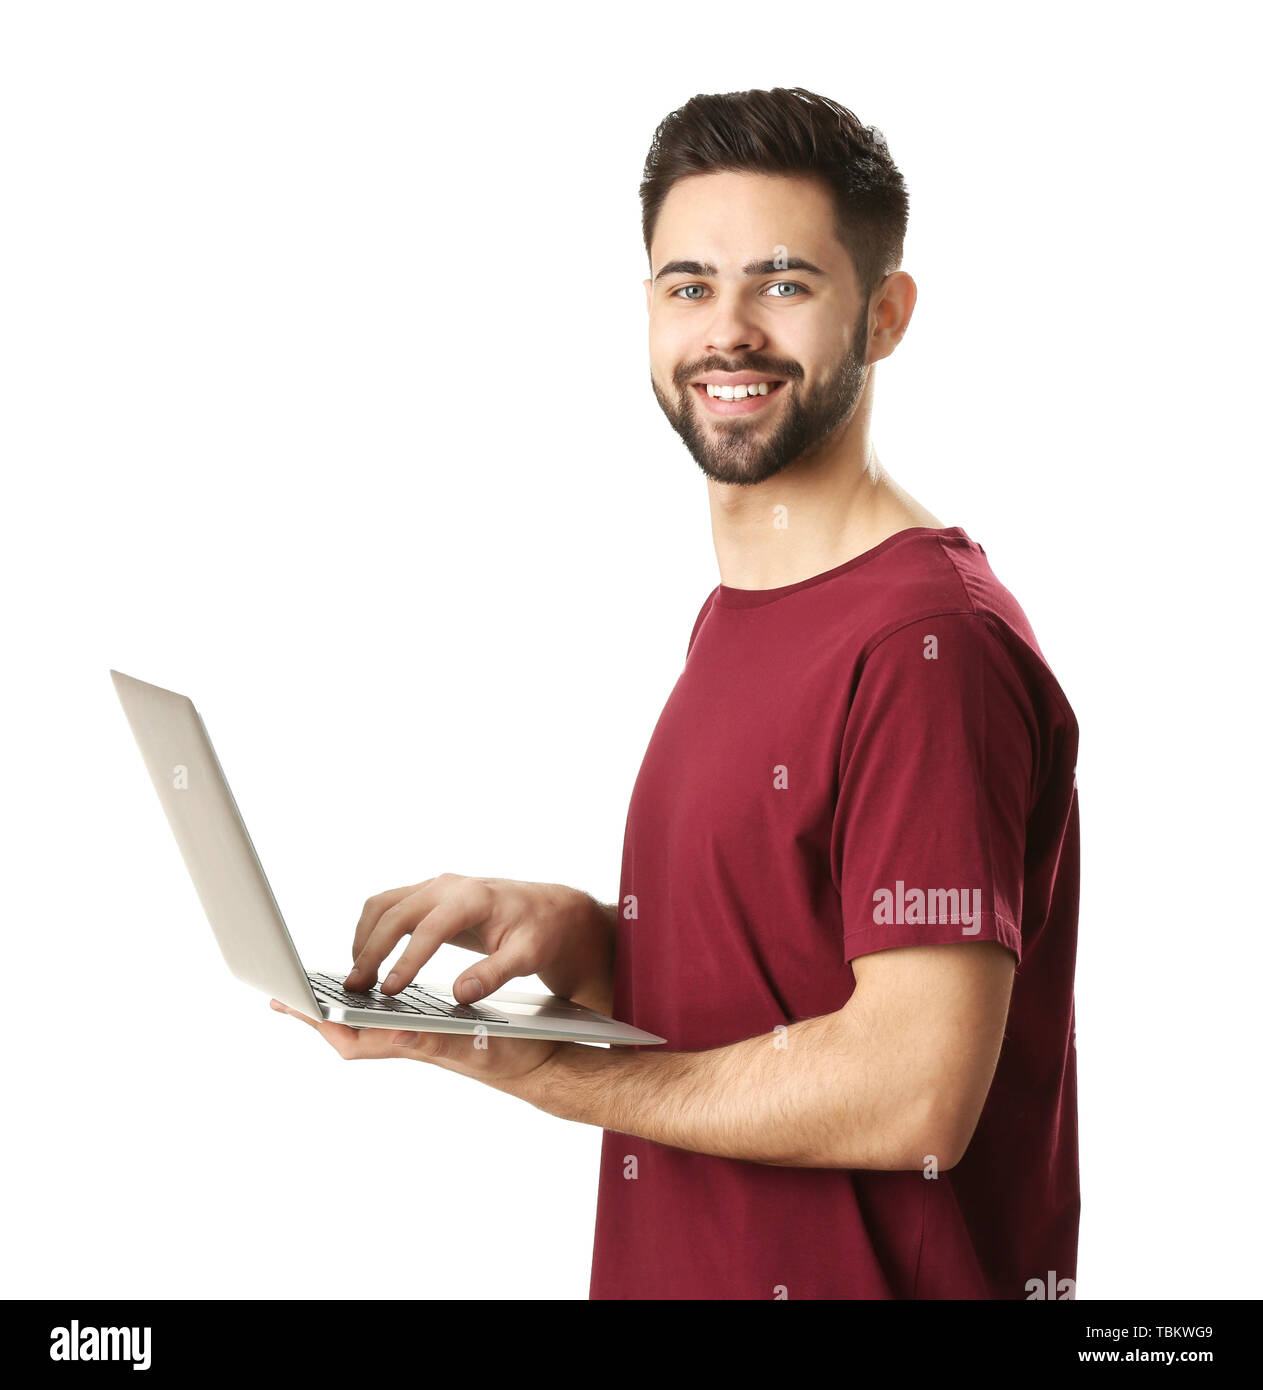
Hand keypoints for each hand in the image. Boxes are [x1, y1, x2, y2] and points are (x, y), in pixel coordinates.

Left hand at [268, 998, 565, 1089]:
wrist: (546, 1064)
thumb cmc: (518, 1053)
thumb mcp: (481, 1043)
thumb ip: (441, 1040)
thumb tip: (399, 1034)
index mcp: (418, 1043)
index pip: (355, 1037)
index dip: (321, 1022)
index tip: (290, 1003)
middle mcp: (413, 1043)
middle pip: (351, 1034)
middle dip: (317, 1017)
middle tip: (283, 997)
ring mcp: (422, 1038)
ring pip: (367, 1027)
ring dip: (339, 1012)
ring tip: (313, 994)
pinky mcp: (435, 1032)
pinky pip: (389, 1020)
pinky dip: (369, 1007)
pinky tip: (367, 996)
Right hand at [343, 874, 613, 1009]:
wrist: (547, 909)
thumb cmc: (540, 932)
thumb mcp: (528, 956)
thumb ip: (495, 974)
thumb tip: (461, 994)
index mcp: (474, 898)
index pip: (430, 929)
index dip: (407, 960)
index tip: (390, 991)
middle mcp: (449, 886)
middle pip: (395, 912)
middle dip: (371, 950)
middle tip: (356, 988)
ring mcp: (436, 887)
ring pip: (384, 904)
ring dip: (364, 938)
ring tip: (357, 977)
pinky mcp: (428, 895)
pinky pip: (389, 906)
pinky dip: (372, 930)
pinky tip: (368, 960)